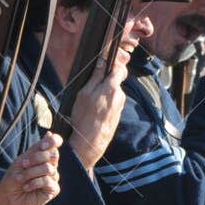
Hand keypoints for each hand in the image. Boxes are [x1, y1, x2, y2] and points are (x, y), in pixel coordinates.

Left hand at [0, 134, 61, 204]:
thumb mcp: (22, 160)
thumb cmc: (14, 177)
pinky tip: (26, 187)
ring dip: (31, 173)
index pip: (56, 143)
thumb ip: (36, 148)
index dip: (53, 141)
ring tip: (20, 179)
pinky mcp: (54, 189)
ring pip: (48, 169)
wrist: (9, 196)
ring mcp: (54, 177)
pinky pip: (48, 181)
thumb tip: (49, 133)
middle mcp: (51, 165)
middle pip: (53, 154)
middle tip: (23, 164)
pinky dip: (34, 183)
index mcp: (44, 155)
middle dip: (36, 158)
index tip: (42, 145)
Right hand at [67, 49, 129, 172]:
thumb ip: (95, 77)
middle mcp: (120, 96)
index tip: (103, 66)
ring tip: (90, 104)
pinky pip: (112, 103)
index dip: (112, 65)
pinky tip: (95, 111)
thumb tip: (102, 62)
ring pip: (113, 92)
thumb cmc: (84, 117)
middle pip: (116, 81)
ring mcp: (120, 106)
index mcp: (112, 88)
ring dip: (104, 93)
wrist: (90, 142)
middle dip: (105, 81)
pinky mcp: (118, 114)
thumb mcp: (84, 93)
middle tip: (91, 88)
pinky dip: (105, 104)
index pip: (119, 68)